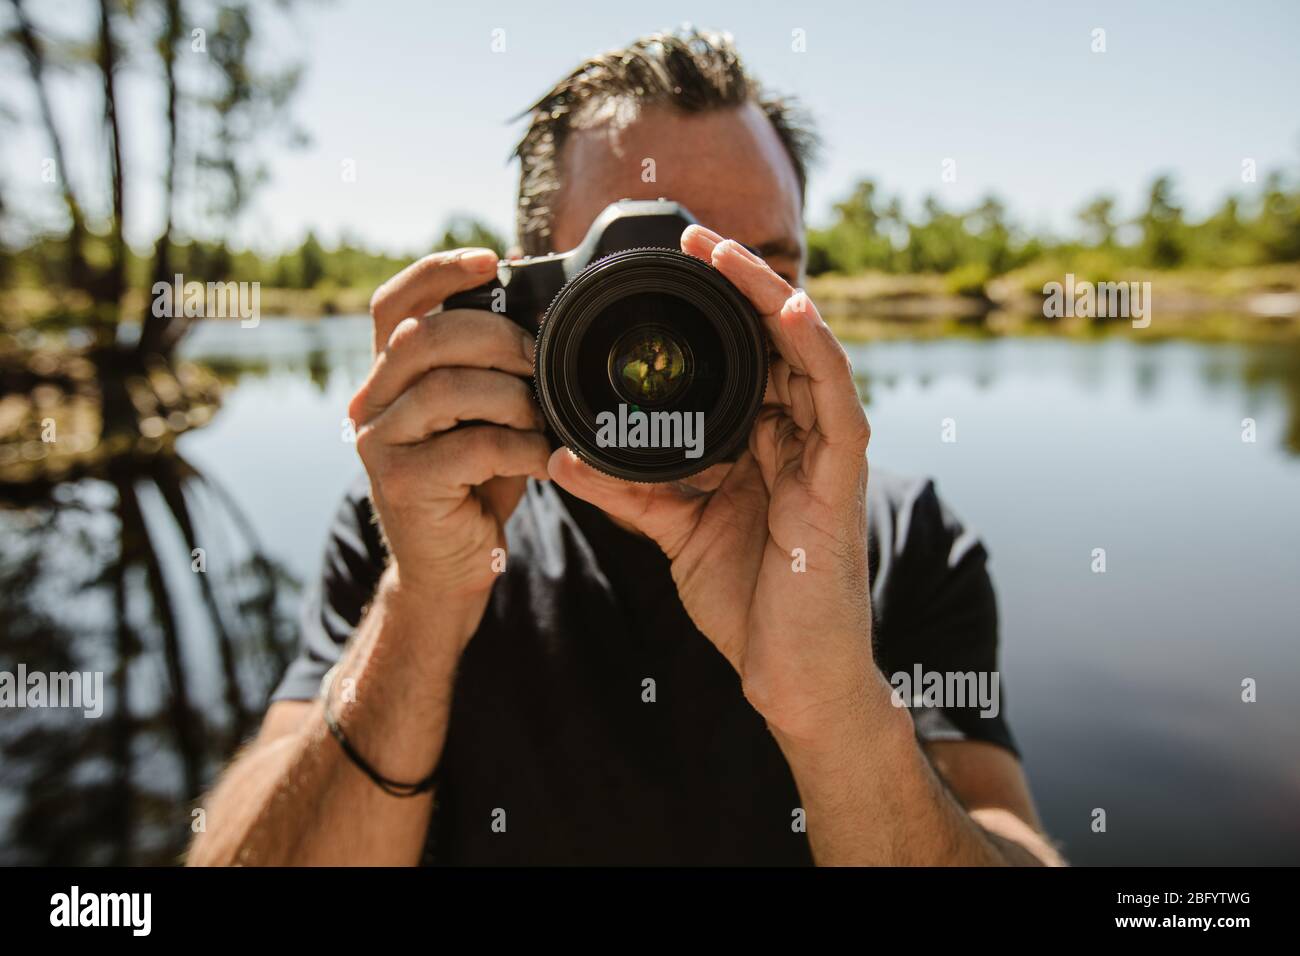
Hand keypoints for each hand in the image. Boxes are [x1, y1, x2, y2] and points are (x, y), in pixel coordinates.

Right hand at [350, 248, 550, 614]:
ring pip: (448, 389)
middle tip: (541, 363)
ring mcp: (379, 443)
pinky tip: (541, 460)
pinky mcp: (401, 484)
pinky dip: (521, 448)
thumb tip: (537, 313)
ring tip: (541, 420)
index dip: (438, 272)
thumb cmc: (475, 485)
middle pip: (427, 337)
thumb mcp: (484, 416)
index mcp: (389, 375)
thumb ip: (491, 370)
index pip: (395, 304)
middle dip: (499, 339)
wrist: (451, 569)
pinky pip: (472, 446)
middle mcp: (372, 401)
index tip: (491, 260)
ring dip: (513, 398)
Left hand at [548, 226, 877, 739]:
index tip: (670, 270)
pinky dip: (813, 351)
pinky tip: (787, 310)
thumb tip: (560, 455)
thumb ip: (626, 490)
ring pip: (807, 353)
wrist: (787, 674)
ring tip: (724, 252)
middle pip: (775, 341)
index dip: (715, 310)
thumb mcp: (673, 531)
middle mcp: (797, 437)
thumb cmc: (745, 601)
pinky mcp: (841, 479)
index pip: (745, 358)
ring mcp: (823, 454)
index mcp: (763, 444)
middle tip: (693, 238)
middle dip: (739, 285)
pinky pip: (836, 400)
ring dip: (768, 296)